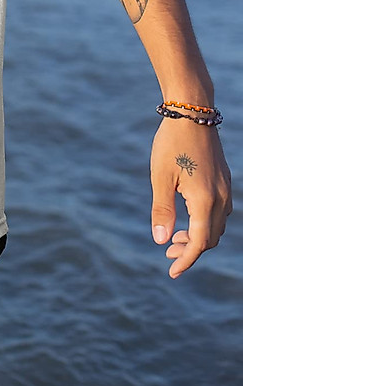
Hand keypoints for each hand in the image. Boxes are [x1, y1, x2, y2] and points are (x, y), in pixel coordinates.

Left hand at [150, 116, 232, 277]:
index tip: (172, 273)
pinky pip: (219, 212)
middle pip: (211, 239)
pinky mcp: (224, 180)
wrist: (192, 113)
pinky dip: (205, 222)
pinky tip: (187, 217)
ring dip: (199, 237)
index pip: (199, 243)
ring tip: (175, 237)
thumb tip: (161, 241)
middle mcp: (221, 198)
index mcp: (205, 200)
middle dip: (191, 251)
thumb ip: (162, 210)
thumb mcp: (160, 177)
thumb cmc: (171, 143)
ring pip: (217, 226)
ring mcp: (225, 188)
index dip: (186, 261)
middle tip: (167, 253)